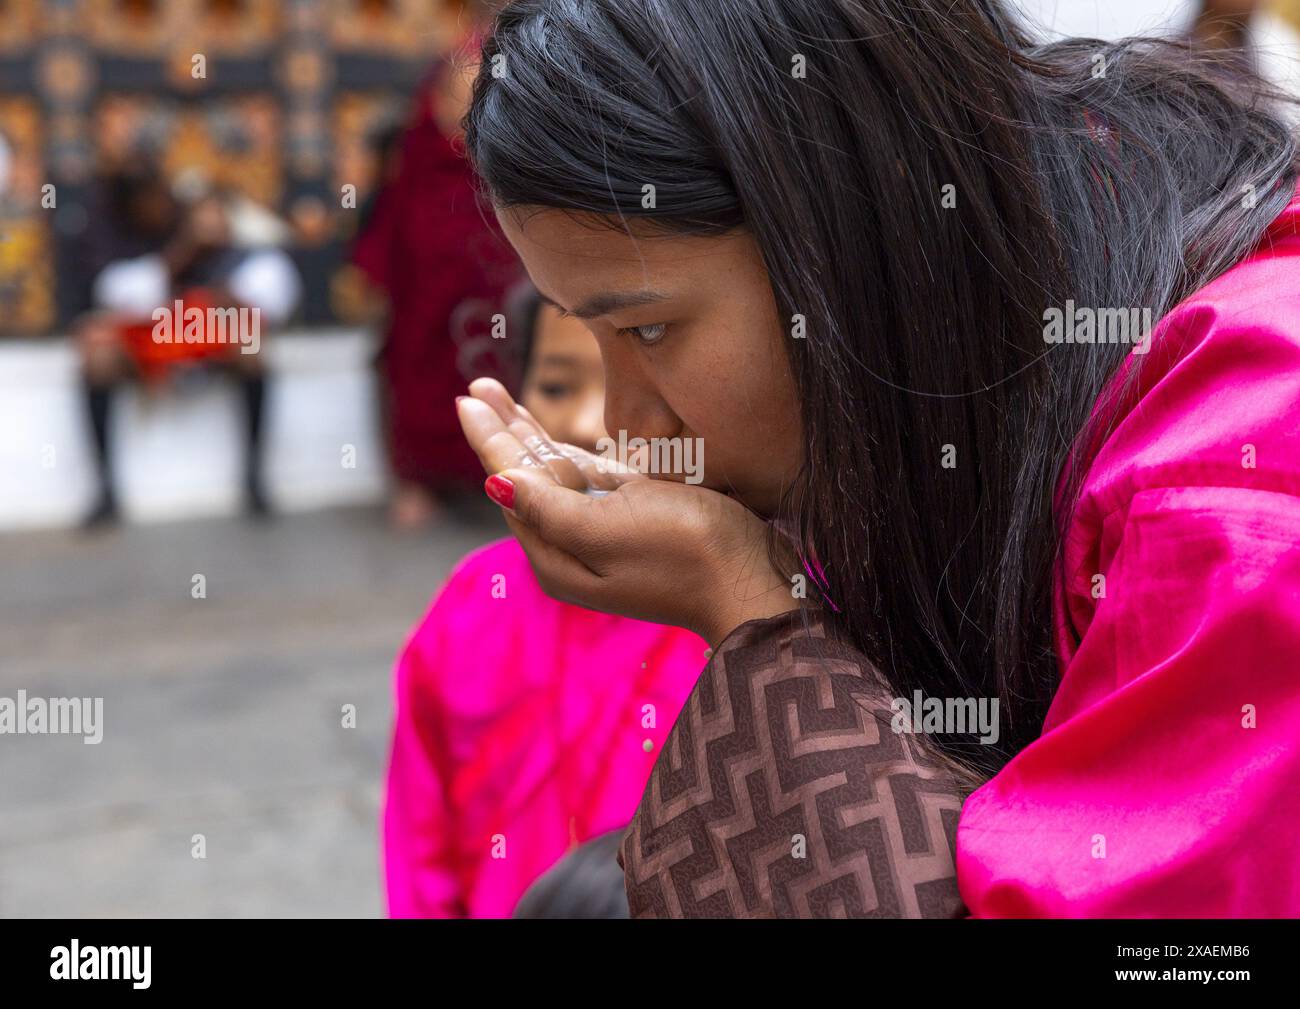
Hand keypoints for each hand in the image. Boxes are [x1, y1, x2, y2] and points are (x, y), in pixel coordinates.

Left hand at [456, 379, 799, 645]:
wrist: (750, 582)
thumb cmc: (684, 552)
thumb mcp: (608, 528)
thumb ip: (549, 507)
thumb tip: (494, 483)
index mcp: (557, 554)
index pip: (511, 482)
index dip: (490, 437)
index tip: (466, 396)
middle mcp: (572, 546)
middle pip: (526, 477)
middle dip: (502, 429)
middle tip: (476, 386)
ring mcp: (602, 533)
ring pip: (554, 475)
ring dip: (528, 435)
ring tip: (498, 398)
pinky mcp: (634, 520)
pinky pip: (587, 481)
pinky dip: (565, 454)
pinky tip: (547, 437)